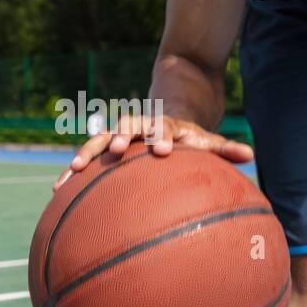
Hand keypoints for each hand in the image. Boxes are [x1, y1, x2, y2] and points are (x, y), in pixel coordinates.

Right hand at [53, 114, 253, 189]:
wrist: (163, 114)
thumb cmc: (186, 137)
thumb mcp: (205, 140)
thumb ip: (224, 148)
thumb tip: (251, 155)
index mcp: (162, 124)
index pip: (161, 127)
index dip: (160, 136)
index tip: (162, 149)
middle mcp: (137, 127)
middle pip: (125, 127)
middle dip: (120, 137)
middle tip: (115, 150)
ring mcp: (116, 137)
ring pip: (97, 141)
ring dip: (85, 154)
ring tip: (71, 171)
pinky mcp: (102, 150)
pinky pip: (85, 160)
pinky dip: (71, 174)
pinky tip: (55, 192)